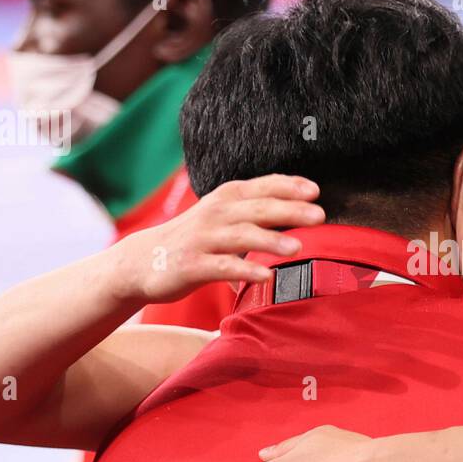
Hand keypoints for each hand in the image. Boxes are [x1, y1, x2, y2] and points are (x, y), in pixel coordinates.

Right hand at [110, 175, 324, 304]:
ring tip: (298, 247)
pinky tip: (266, 275)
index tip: (316, 191)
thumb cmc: (196, 238)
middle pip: (257, 208)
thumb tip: (303, 209)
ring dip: (270, 239)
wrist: (142, 260)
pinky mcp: (192, 265)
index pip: (262, 186)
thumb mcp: (223, 216)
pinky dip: (244, 269)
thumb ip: (255, 210)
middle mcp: (216, 213)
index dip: (289, 186)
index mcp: (226, 198)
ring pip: (241, 236)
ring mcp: (203, 239)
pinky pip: (222, 267)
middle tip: (319, 216)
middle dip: (289, 210)